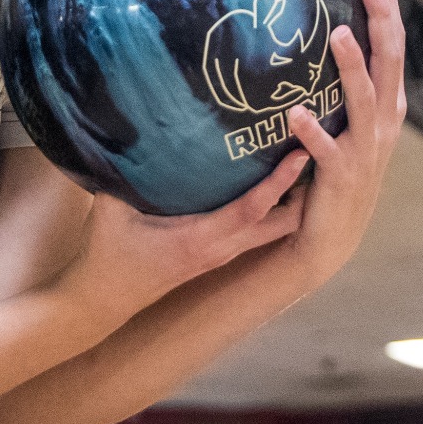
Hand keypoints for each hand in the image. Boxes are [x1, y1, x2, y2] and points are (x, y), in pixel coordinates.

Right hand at [56, 148, 310, 320]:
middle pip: (280, 225)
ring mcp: (220, 255)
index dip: (280, 182)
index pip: (252, 209)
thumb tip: (122, 122)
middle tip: (321, 154)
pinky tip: (272, 185)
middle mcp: (220, 250)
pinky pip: (255, 233)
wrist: (100, 301)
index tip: (302, 153)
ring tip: (306, 164)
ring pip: (272, 231)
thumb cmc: (105, 254)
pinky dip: (272, 211)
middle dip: (304, 194)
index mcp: (200, 239)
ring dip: (292, 203)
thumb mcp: (109, 207)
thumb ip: (120, 168)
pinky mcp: (215, 256)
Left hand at [271, 0, 406, 287]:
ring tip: (338, 33)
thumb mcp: (346, 124)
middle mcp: (383, 123)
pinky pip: (327, 151)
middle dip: (382, 19)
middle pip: (390, 62)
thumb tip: (321, 32)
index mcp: (387, 106)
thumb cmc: (332, 171)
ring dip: (352, 67)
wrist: (329, 237)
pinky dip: (312, 132)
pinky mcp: (340, 177)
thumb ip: (343, 86)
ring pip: (364, 100)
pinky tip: (294, 113)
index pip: (393, 47)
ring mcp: (366, 150)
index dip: (388, 7)